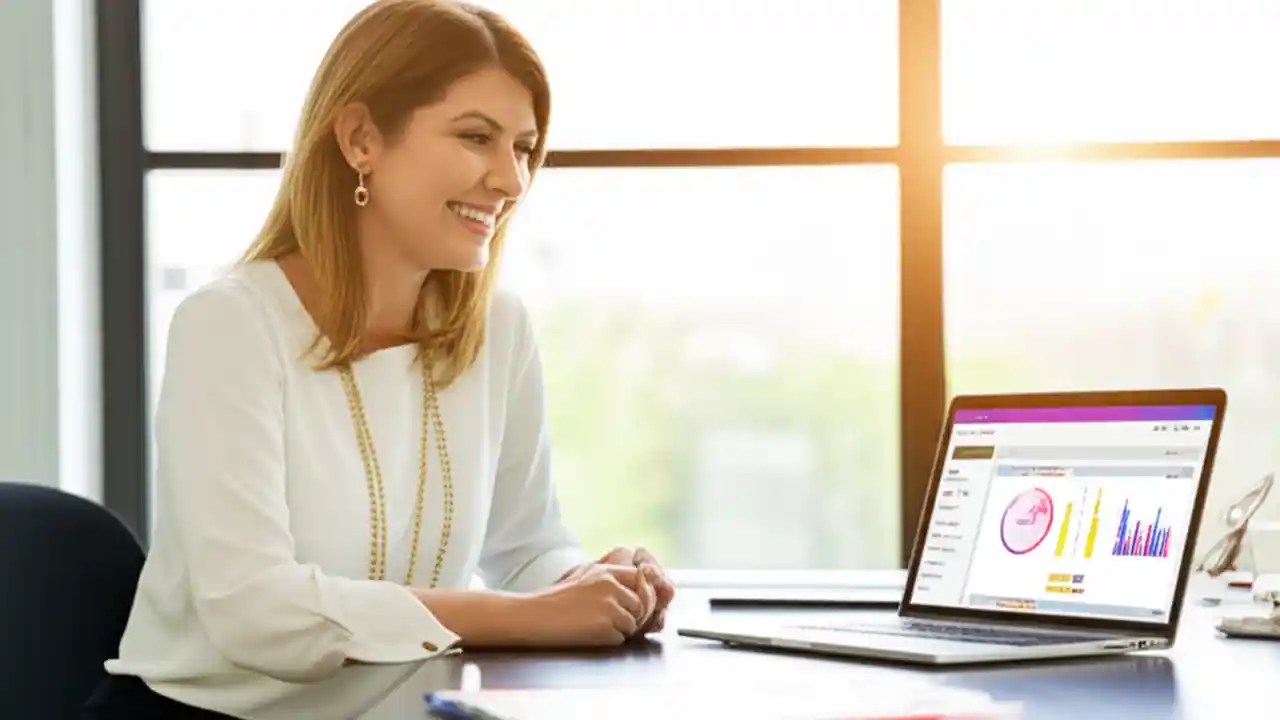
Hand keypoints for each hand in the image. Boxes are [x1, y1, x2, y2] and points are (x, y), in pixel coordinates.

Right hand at [519, 564, 652, 646]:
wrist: (532, 616)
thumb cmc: (554, 600)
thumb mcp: (583, 577)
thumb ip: (609, 578)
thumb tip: (638, 584)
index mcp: (606, 571)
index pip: (639, 579)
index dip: (637, 594)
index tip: (627, 604)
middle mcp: (611, 585)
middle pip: (640, 605)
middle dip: (629, 616)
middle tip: (607, 620)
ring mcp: (609, 606)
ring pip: (632, 624)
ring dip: (619, 630)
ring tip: (593, 627)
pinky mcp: (604, 627)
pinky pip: (620, 639)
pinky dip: (608, 641)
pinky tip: (588, 635)